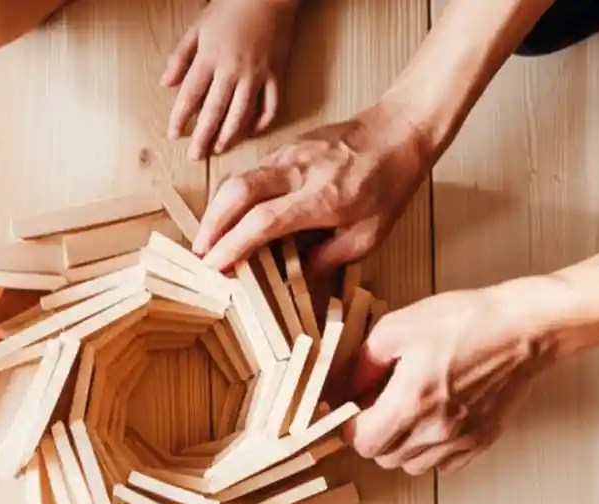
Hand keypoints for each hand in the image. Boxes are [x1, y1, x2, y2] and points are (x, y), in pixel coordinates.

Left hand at [163, 0, 297, 159]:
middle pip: (214, 111)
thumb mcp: (197, 27)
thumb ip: (180, 57)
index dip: (180, 118)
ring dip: (230, 135)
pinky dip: (263, 121)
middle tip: (195, 156)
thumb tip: (165, 83)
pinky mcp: (277, 74)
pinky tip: (252, 131)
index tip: (174, 135)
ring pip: (242, 113)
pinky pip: (271, 104)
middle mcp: (232, 70)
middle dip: (203, 136)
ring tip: (219, 150)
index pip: (190, 95)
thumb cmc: (230, 8)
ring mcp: (257, 74)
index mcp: (210, 58)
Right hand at [194, 100, 432, 272]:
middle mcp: (298, 172)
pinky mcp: (284, 147)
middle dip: (211, 224)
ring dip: (216, 210)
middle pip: (237, 192)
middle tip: (199, 253)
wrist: (398, 131)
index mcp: (321, 197)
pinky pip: (249, 171)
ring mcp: (288, 155)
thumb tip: (292, 278)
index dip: (233, 244)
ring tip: (208, 239)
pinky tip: (229, 215)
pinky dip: (232, 196)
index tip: (215, 266)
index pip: (263, 221)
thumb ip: (327, 258)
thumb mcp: (368, 235)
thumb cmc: (388, 185)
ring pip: (237, 179)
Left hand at [338, 278, 563, 475]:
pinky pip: (445, 464)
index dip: (351, 428)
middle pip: (385, 457)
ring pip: (413, 465)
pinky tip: (434, 421)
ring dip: (402, 446)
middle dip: (374, 434)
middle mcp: (437, 429)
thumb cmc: (465, 321)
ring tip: (408, 412)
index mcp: (411, 401)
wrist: (524, 328)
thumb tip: (344, 388)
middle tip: (380, 406)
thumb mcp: (398, 327)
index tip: (354, 411)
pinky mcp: (483, 440)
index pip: (363, 443)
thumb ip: (363, 363)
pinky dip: (432, 451)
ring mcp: (462, 439)